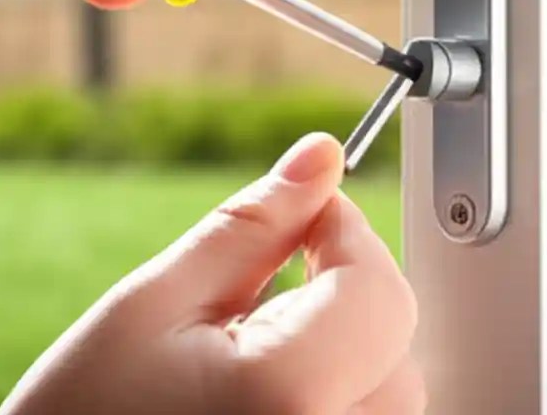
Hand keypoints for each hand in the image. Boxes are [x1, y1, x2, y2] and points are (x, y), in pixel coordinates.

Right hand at [0, 134, 423, 414]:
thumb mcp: (152, 306)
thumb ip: (249, 227)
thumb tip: (320, 155)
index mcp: (289, 395)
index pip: (376, 285)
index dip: (343, 232)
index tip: (302, 214)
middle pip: (394, 335)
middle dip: (342, 288)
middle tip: (260, 291)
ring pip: (391, 382)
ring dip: (342, 344)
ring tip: (250, 356)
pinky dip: (338, 388)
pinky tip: (267, 394)